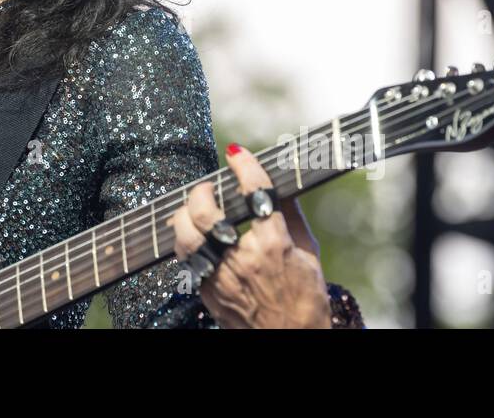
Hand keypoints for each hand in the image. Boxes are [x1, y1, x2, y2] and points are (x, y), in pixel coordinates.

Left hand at [170, 143, 331, 328]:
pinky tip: (195, 236)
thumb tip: (278, 182)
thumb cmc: (306, 296)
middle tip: (208, 188)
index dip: (243, 165)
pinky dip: (187, 242)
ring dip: (185, 216)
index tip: (236, 153)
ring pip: (185, 235)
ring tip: (194, 210)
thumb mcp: (309, 252)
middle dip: (201, 190)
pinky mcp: (207, 292)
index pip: (254, 192)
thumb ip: (290, 214)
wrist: (292, 339)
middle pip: (204, 212)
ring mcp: (221, 277)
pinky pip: (187, 259)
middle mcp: (243, 259)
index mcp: (274, 244)